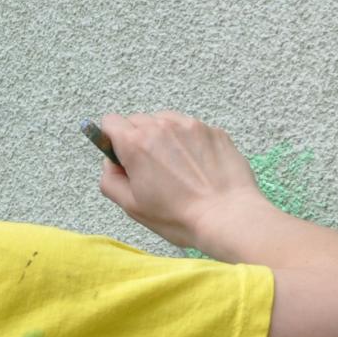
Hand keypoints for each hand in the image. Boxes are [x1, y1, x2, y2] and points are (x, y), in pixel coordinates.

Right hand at [92, 111, 269, 253]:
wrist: (227, 216)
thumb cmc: (179, 216)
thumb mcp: (131, 206)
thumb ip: (110, 179)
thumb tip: (111, 164)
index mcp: (136, 144)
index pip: (111, 122)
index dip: (112, 140)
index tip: (121, 156)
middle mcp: (162, 126)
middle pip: (138, 120)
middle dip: (138, 140)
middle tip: (150, 169)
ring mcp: (191, 126)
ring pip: (165, 121)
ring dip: (164, 138)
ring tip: (176, 168)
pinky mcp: (213, 131)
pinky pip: (191, 129)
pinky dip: (188, 143)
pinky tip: (196, 168)